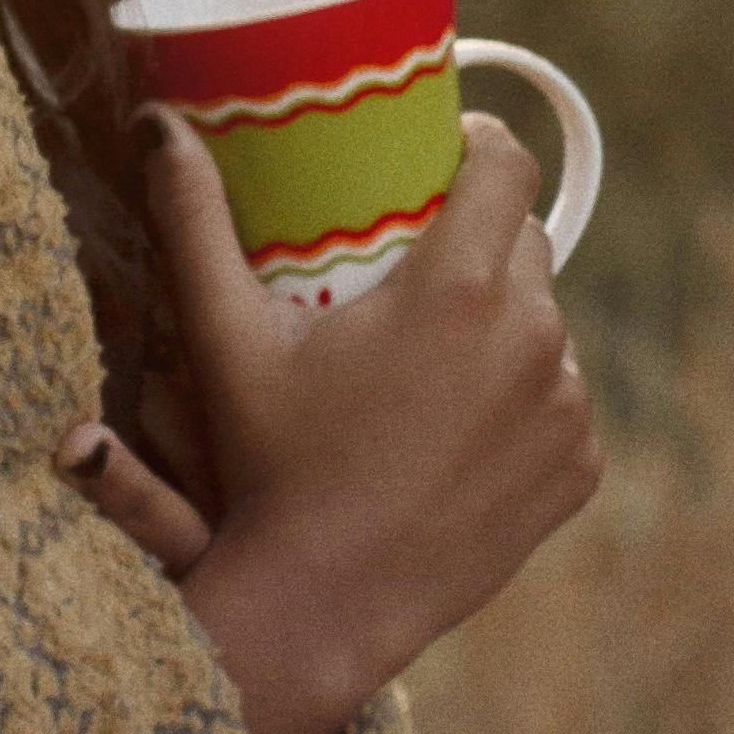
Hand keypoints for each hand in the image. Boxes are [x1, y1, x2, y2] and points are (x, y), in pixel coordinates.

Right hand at [52, 110, 600, 733]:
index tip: (441, 155)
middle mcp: (532, 341)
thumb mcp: (225, 336)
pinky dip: (526, 395)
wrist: (322, 610)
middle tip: (416, 259)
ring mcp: (563, 412)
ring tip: (436, 347)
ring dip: (506, 318)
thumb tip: (157, 123)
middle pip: (526, 242)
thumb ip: (194, 218)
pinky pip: (562, 399)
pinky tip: (464, 419)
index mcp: (460, 291)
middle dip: (481, 235)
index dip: (478, 145)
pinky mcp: (577, 471)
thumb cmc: (269, 465)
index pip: (508, 165)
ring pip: (547, 322)